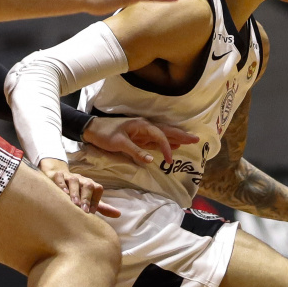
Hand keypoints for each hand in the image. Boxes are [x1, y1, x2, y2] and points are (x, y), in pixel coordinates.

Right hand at [38, 158, 119, 217]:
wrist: (61, 177)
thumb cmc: (77, 192)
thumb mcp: (90, 200)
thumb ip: (102, 207)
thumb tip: (118, 214)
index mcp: (91, 185)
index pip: (98, 190)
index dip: (96, 200)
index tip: (91, 212)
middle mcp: (82, 180)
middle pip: (88, 185)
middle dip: (87, 197)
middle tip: (84, 210)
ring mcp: (70, 177)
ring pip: (74, 181)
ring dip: (75, 192)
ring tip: (74, 203)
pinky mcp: (59, 175)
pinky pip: (60, 178)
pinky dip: (61, 185)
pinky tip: (62, 193)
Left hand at [83, 116, 199, 165]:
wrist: (91, 129)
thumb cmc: (104, 134)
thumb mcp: (119, 143)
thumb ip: (135, 151)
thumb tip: (151, 160)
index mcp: (142, 125)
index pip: (160, 136)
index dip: (167, 148)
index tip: (170, 161)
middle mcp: (145, 126)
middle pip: (167, 131)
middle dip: (181, 135)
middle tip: (196, 139)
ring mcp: (143, 132)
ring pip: (163, 135)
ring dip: (176, 138)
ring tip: (190, 141)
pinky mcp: (139, 138)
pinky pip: (156, 140)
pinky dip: (166, 143)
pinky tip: (173, 146)